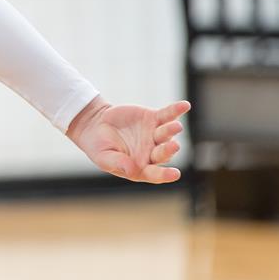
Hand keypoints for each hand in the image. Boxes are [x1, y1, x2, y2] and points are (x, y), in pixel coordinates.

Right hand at [65, 97, 189, 182]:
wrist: (94, 124)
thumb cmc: (98, 146)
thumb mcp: (103, 157)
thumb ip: (118, 163)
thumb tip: (132, 170)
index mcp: (140, 167)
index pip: (155, 173)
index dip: (165, 174)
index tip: (174, 174)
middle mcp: (151, 153)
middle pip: (163, 152)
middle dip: (168, 150)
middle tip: (173, 146)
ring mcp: (154, 135)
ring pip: (167, 134)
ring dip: (171, 130)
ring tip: (176, 126)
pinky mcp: (153, 119)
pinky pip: (167, 115)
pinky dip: (175, 110)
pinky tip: (184, 105)